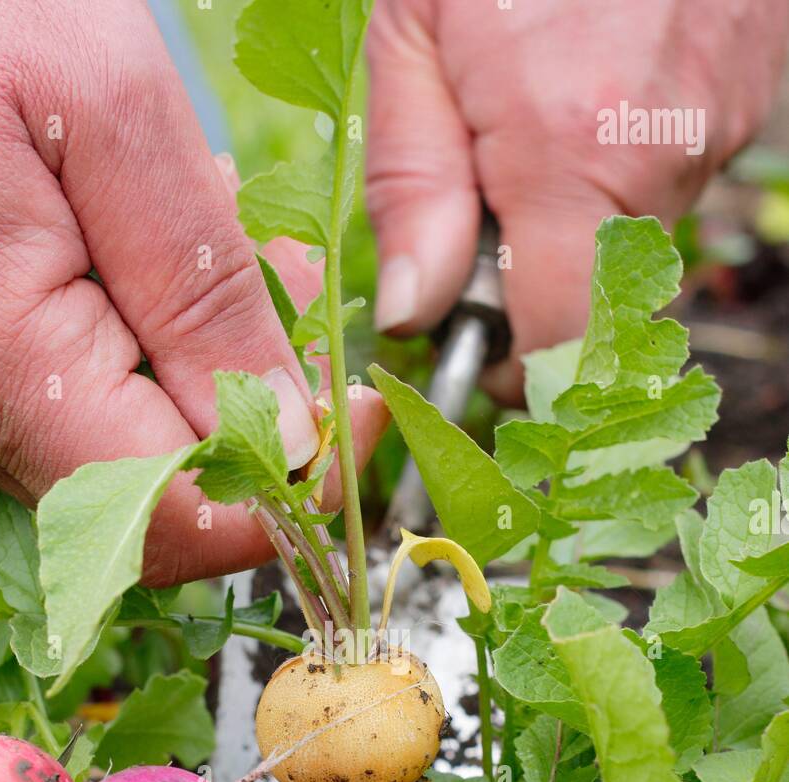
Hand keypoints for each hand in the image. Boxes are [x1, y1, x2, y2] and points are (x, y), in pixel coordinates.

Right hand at [0, 0, 386, 585]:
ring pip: (135, 452)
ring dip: (216, 366)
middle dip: (263, 409)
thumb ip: (203, 285)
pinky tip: (163, 254)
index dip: (284, 488)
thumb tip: (285, 435)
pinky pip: (93, 405)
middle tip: (297, 289)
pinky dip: (160, 346)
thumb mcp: (107, 111)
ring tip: (230, 238)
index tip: (352, 412)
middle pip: (163, 495)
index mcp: (3, 358)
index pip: (176, 517)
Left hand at [366, 0, 788, 397]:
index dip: (507, 372)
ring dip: (571, 219)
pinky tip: (583, 92)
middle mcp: (660, 155)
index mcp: (570, 149)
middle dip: (529, 291)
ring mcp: (717, 127)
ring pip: (631, 239)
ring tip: (526, 126)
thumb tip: (413, 311)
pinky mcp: (744, 98)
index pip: (557, 345)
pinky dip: (616, 164)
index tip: (461, 345)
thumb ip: (412, 184)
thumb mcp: (412, 30)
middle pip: (595, 302)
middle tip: (477, 211)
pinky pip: (667, 176)